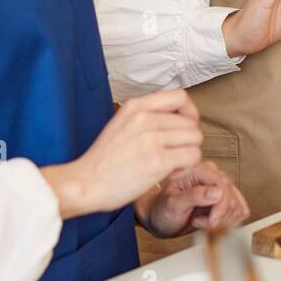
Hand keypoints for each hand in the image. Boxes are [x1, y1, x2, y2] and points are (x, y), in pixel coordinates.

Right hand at [41, 89, 201, 219]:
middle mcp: (145, 118)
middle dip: (187, 141)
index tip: (184, 127)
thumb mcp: (122, 123)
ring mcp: (152, 138)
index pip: (180, 97)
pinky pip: (192, 156)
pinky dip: (186, 168)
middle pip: (191, 122)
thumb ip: (146, 115)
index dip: (190, 112)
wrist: (85, 183)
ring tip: (171, 165)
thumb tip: (177, 115)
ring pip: (195, 139)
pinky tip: (169, 174)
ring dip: (188, 154)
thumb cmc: (104, 160)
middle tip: (172, 155)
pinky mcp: (158, 160)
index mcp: (136, 106)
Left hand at [139, 161, 250, 237]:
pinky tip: (212, 222)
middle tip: (203, 223)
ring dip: (223, 220)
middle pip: (231, 196)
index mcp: (198, 171)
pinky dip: (229, 222)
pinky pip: (239, 210)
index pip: (223, 184)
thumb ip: (194, 196)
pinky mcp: (225, 200)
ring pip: (237, 205)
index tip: (212, 220)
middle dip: (220, 216)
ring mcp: (220, 188)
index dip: (221, 206)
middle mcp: (212, 176)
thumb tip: (216, 192)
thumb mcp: (173, 204)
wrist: (159, 219)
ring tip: (203, 221)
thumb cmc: (161, 210)